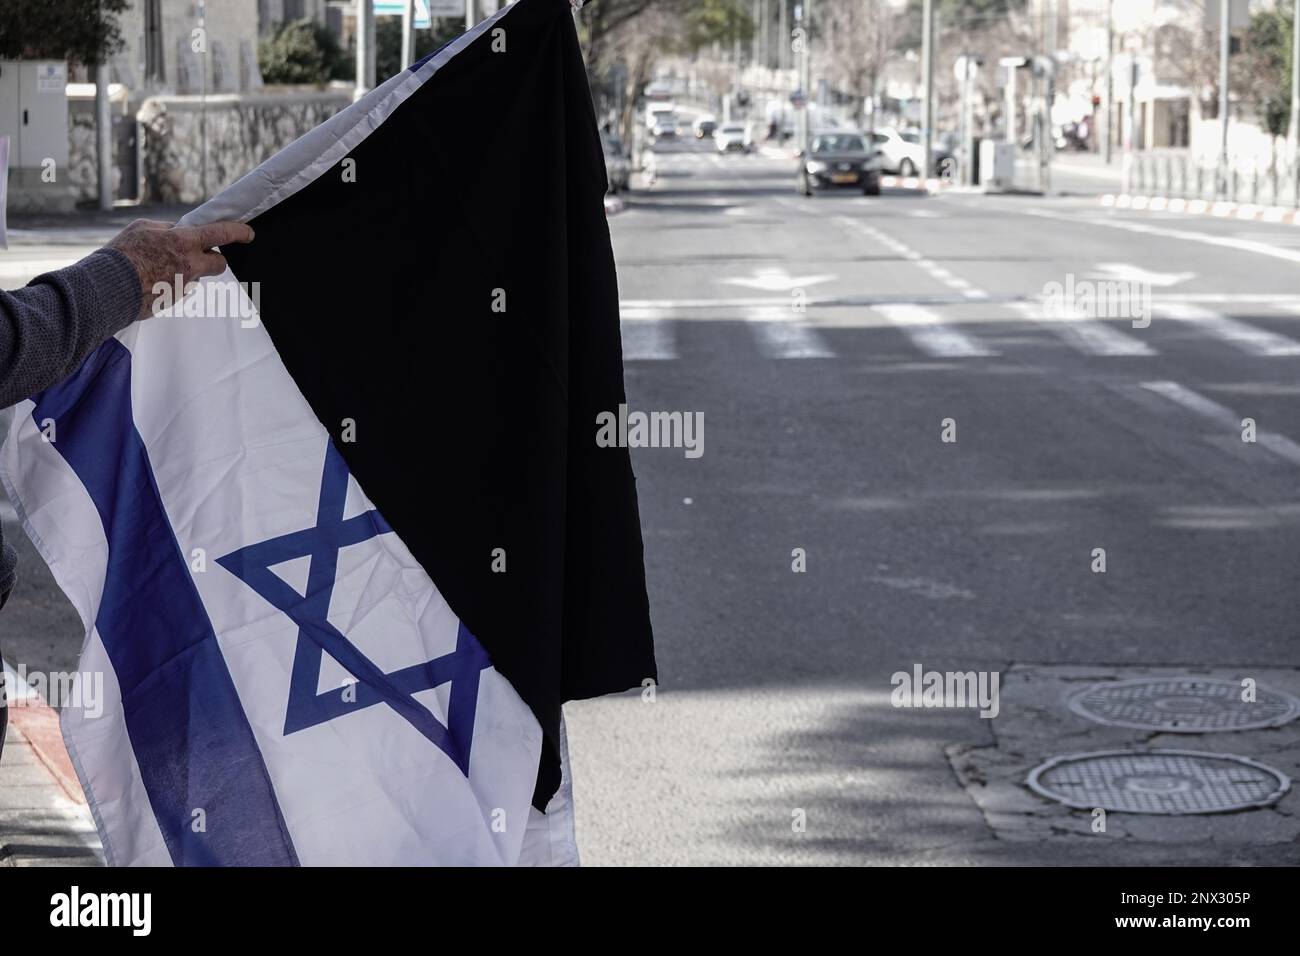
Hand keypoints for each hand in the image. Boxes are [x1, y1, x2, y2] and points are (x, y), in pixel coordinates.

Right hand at [105, 219, 254, 318]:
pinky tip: (151, 280)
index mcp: (183, 243)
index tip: (248, 234)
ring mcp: (184, 286)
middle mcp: (190, 266)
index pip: (220, 234)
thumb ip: (168, 229)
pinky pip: (179, 288)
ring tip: (158, 267)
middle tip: (198, 254)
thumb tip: (180, 230)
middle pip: (219, 263)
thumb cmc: (122, 254)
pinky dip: (170, 282)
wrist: (107, 288)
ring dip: (186, 271)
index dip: (238, 232)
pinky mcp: (174, 300)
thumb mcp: (143, 228)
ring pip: (196, 276)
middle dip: (213, 257)